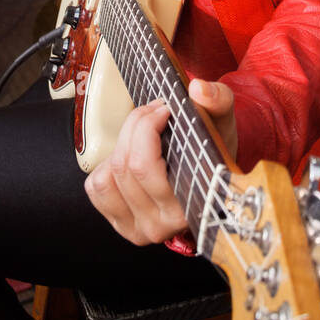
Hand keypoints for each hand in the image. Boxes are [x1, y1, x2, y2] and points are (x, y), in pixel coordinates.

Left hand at [85, 81, 237, 244]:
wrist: (210, 176)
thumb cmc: (214, 149)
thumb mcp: (222, 121)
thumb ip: (218, 99)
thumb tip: (199, 89)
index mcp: (191, 204)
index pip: (145, 166)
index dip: (147, 126)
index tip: (164, 109)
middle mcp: (164, 225)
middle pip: (125, 166)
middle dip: (135, 126)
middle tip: (153, 112)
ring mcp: (140, 229)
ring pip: (108, 177)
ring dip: (121, 147)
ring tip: (141, 136)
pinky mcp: (122, 225)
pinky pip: (96, 189)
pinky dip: (107, 166)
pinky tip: (131, 159)